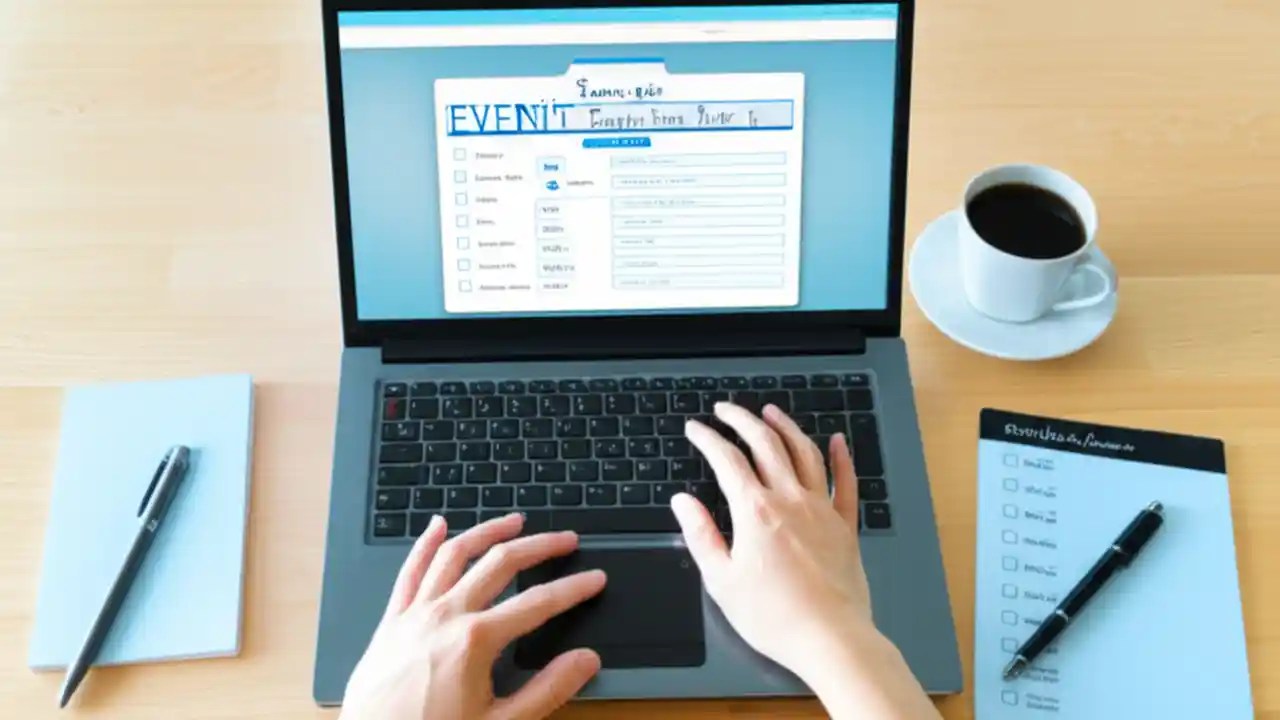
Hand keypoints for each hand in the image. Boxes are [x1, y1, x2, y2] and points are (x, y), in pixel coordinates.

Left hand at [340, 513, 605, 719]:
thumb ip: (547, 690)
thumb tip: (585, 661)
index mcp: (475, 641)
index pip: (538, 603)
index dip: (573, 588)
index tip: (594, 579)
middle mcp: (445, 616)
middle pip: (501, 564)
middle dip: (539, 547)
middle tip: (566, 540)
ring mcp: (415, 615)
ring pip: (455, 554)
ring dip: (488, 532)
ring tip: (514, 521)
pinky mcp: (391, 623)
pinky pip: (409, 571)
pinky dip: (425, 544)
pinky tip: (437, 526)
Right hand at [673, 404, 939, 719]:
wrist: (829, 637)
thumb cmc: (774, 616)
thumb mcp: (721, 580)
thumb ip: (700, 535)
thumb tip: (683, 503)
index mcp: (755, 511)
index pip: (726, 460)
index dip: (707, 439)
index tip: (696, 429)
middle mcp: (790, 500)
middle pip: (765, 443)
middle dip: (742, 420)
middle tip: (726, 410)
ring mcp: (821, 509)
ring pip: (804, 452)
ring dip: (785, 427)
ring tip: (770, 412)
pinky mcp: (844, 525)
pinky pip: (845, 481)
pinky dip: (840, 457)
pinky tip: (836, 441)